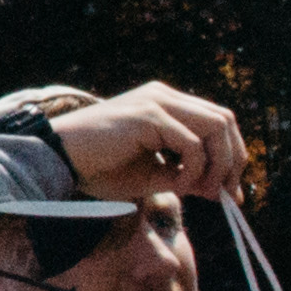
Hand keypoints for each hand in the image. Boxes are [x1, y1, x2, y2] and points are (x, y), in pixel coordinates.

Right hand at [46, 80, 246, 203]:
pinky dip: (194, 169)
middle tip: (227, 194)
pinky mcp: (148, 115)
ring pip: (216, 128)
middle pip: (224, 120)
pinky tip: (177, 186)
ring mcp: (156, 101)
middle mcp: (163, 96)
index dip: (232, 154)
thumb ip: (186, 176)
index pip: (217, 121)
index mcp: (164, 103)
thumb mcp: (152, 174)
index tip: (231, 191)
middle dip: (233, 160)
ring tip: (202, 191)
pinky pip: (192, 144)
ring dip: (218, 164)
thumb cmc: (98, 168)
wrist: (56, 160)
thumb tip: (222, 190)